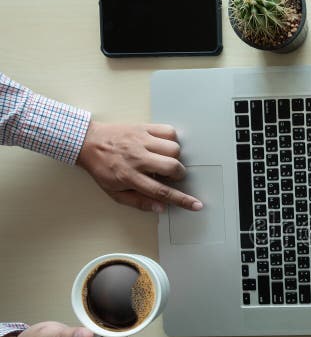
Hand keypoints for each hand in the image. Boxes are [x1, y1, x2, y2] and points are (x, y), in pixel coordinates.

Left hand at [76, 121, 202, 212]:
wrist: (87, 142)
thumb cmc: (102, 169)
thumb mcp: (114, 192)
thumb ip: (139, 202)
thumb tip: (161, 208)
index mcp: (129, 177)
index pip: (161, 191)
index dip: (182, 200)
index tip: (196, 205)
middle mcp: (137, 159)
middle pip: (172, 167)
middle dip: (178, 174)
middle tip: (169, 175)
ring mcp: (141, 141)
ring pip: (174, 149)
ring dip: (174, 157)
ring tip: (162, 159)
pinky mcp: (143, 128)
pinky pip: (169, 131)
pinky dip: (171, 140)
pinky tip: (161, 146)